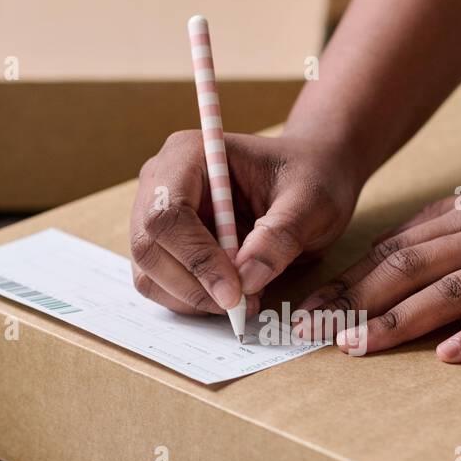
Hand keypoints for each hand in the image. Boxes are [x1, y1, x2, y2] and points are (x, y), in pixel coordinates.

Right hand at [129, 131, 359, 314]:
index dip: (197, 258)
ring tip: (244, 300)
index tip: (235, 292)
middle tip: (241, 305)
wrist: (306, 180)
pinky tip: (232, 296)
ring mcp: (157, 215)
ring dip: (193, 299)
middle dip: (192, 286)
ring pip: (149, 273)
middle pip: (148, 247)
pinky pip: (162, 286)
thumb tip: (247, 278)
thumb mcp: (311, 201)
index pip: (167, 213)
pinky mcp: (166, 245)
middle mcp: (161, 181)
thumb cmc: (309, 178)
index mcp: (189, 154)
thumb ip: (281, 234)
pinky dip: (193, 301)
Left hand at [295, 160, 460, 361]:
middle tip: (309, 332)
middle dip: (352, 301)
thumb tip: (408, 252)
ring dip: (398, 320)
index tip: (309, 306)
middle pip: (409, 265)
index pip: (398, 245)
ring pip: (451, 289)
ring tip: (357, 349)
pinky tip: (449, 356)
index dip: (348, 278)